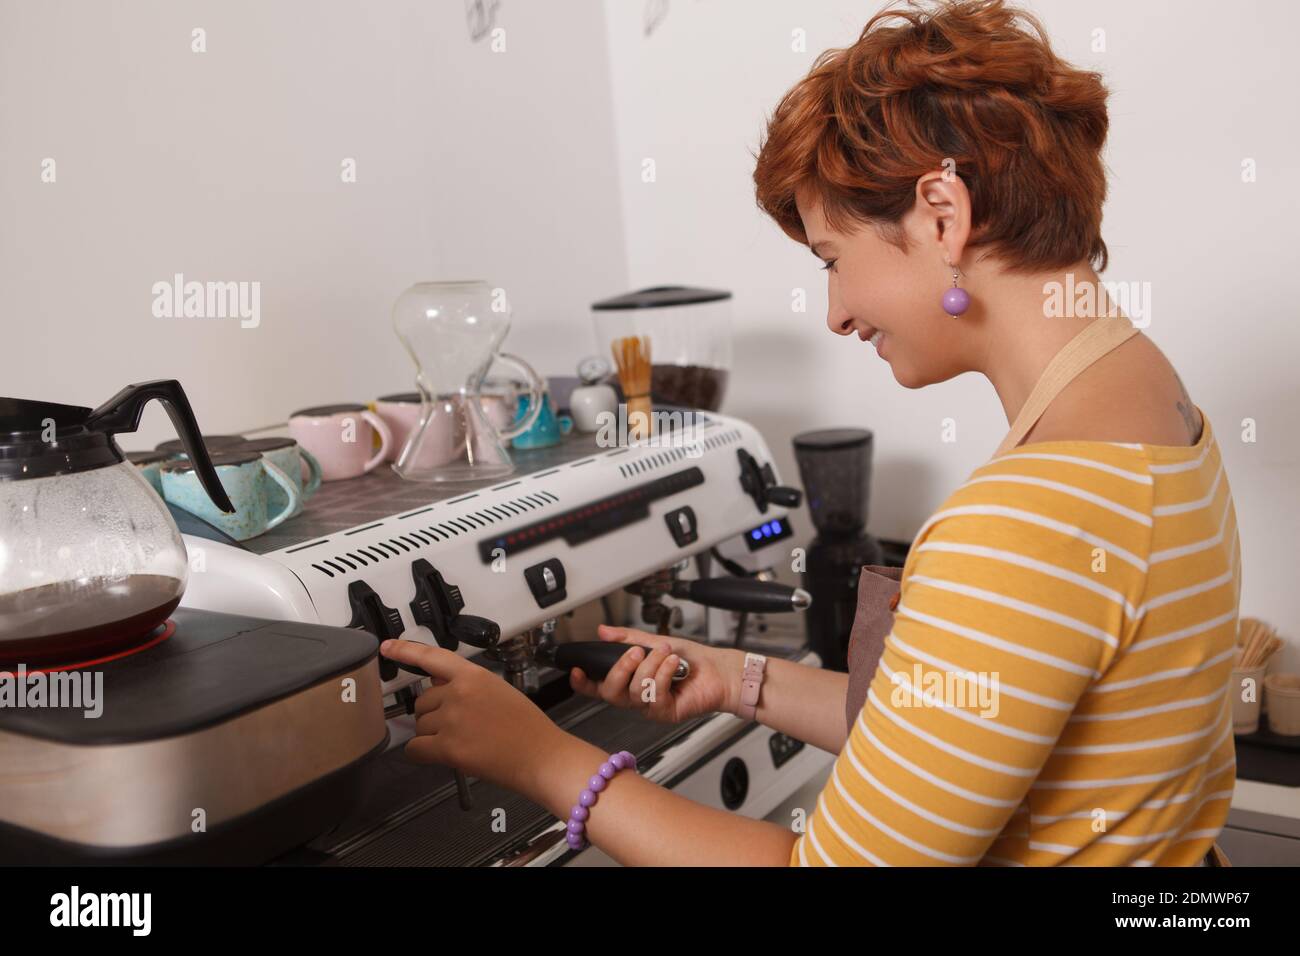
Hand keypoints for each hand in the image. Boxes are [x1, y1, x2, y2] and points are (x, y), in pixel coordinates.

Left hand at [380, 638, 562, 792]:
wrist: (541, 755)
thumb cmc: (527, 727)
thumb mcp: (498, 690)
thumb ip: (466, 685)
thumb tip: (437, 684)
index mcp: (473, 675)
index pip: (431, 657)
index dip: (405, 651)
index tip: (387, 647)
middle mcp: (459, 693)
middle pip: (422, 702)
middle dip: (433, 715)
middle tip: (459, 727)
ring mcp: (452, 720)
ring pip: (419, 726)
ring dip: (432, 736)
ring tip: (463, 741)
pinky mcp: (448, 747)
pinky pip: (416, 749)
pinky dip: (422, 754)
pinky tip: (440, 756)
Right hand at [569, 624, 741, 722]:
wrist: (718, 670)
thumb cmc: (690, 660)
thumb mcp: (654, 641)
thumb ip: (626, 638)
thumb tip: (603, 631)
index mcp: (629, 680)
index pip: (598, 687)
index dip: (583, 683)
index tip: (576, 670)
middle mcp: (636, 697)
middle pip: (610, 693)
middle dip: (620, 668)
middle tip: (636, 652)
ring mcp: (649, 707)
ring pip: (634, 691)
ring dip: (650, 666)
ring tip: (665, 654)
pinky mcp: (665, 713)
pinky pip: (654, 695)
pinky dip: (664, 674)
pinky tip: (674, 665)